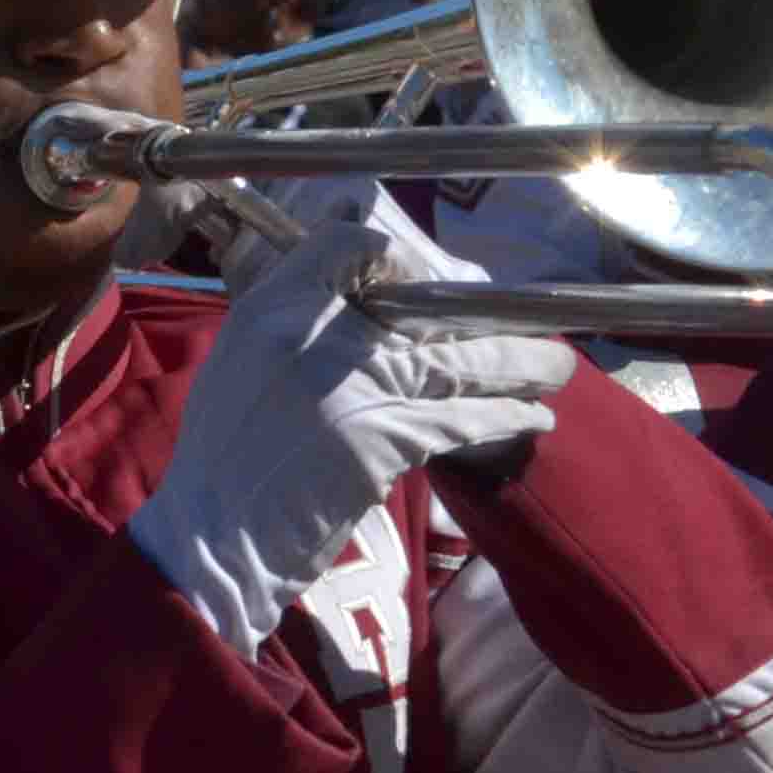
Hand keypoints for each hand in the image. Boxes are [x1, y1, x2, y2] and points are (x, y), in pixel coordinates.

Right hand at [133, 191, 574, 650]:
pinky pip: (465, 419)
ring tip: (557, 367)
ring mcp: (353, 386)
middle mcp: (313, 334)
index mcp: (270, 306)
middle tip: (534, 322)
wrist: (215, 529)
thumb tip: (356, 243)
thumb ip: (294, 304)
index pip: (348, 245)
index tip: (427, 283)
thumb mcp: (242, 355)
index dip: (398, 257)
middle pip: (427, 302)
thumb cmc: (229, 445)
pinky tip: (535, 417)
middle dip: (490, 314)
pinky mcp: (384, 440)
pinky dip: (507, 417)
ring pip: (461, 359)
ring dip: (522, 364)